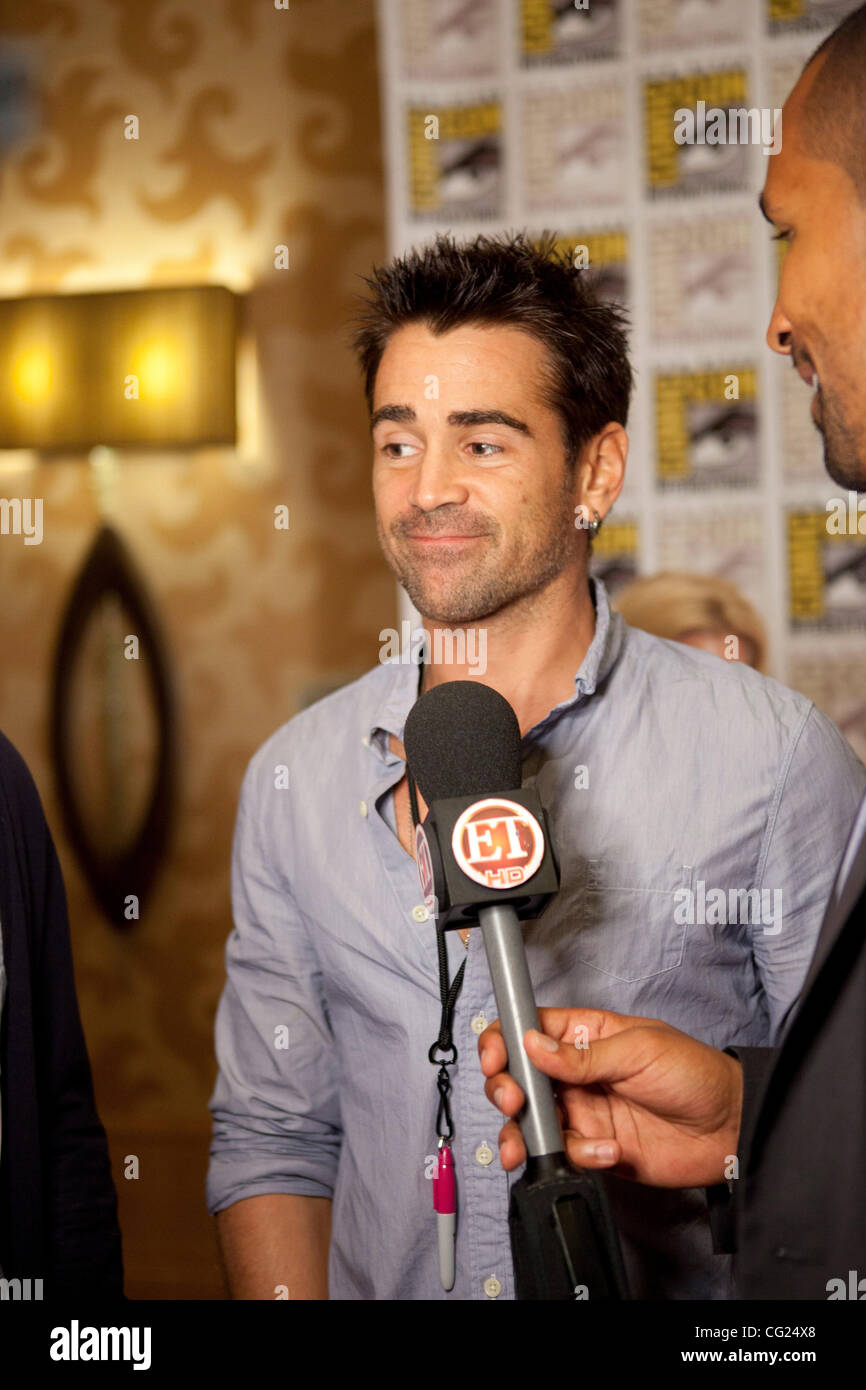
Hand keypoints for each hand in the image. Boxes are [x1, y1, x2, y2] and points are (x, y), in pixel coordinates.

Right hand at [479, 1007, 742, 1187]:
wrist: (731, 1129)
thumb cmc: (695, 1073)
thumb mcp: (639, 1050)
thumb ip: (582, 1056)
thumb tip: (531, 1046)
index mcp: (586, 1035)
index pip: (530, 1030)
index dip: (504, 1041)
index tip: (497, 1058)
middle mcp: (578, 1073)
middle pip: (520, 1079)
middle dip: (506, 1090)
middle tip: (514, 1101)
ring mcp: (584, 1112)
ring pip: (532, 1122)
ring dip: (524, 1134)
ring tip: (530, 1144)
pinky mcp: (595, 1147)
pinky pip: (566, 1154)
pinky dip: (578, 1155)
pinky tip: (608, 1151)